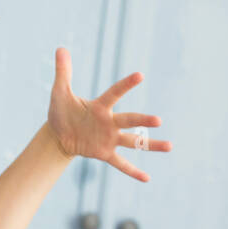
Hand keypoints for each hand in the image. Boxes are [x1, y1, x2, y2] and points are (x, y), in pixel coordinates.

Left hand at [46, 46, 170, 181]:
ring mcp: (109, 138)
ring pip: (133, 141)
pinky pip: (121, 164)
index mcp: (100, 106)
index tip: (140, 76)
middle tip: (158, 121)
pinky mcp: (104, 153)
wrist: (57, 135)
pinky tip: (147, 179)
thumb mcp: (59, 93)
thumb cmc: (61, 112)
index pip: (115, 93)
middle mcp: (109, 122)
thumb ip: (63, 72)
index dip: (126, 85)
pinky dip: (133, 171)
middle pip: (129, 120)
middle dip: (142, 121)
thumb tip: (61, 48)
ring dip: (149, 144)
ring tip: (170, 146)